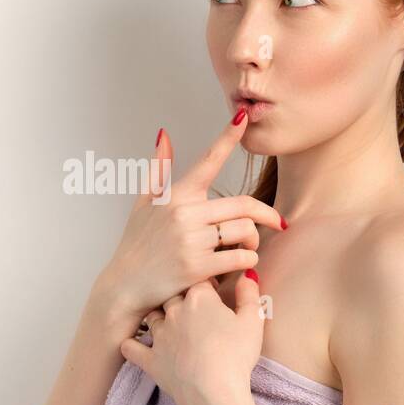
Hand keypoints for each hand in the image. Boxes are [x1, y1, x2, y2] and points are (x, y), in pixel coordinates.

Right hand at [97, 112, 284, 323]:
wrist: (124, 286)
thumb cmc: (136, 244)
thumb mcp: (143, 204)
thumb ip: (158, 169)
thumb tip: (164, 134)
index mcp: (176, 196)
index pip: (207, 161)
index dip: (227, 137)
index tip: (243, 118)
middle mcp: (185, 214)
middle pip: (243, 204)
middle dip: (267, 214)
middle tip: (279, 221)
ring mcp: (191, 241)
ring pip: (245, 231)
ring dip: (255, 240)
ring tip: (249, 247)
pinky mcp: (197, 268)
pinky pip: (240, 257)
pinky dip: (249, 260)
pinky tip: (243, 264)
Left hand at [118, 270, 264, 404]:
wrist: (213, 391)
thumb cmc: (236, 355)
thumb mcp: (252, 321)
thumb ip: (249, 295)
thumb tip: (247, 275)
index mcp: (199, 299)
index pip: (199, 281)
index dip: (207, 285)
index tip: (213, 291)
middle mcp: (174, 311)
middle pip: (172, 295)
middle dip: (180, 298)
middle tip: (192, 309)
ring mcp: (159, 335)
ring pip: (152, 317)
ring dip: (159, 319)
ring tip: (168, 325)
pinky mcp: (150, 359)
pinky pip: (132, 347)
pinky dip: (132, 345)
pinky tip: (133, 343)